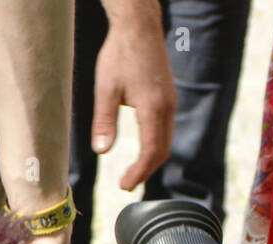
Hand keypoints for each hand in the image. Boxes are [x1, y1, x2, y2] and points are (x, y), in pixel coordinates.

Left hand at [92, 7, 175, 189]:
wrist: (138, 28)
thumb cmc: (120, 55)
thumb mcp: (105, 90)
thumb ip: (104, 121)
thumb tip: (101, 151)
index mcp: (153, 108)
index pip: (151, 151)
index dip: (139, 172)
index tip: (124, 185)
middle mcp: (167, 107)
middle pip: (163, 150)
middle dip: (146, 171)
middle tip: (126, 184)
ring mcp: (170, 101)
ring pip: (166, 140)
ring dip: (151, 159)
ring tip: (133, 173)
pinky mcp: (167, 96)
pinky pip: (165, 129)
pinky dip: (155, 145)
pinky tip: (142, 150)